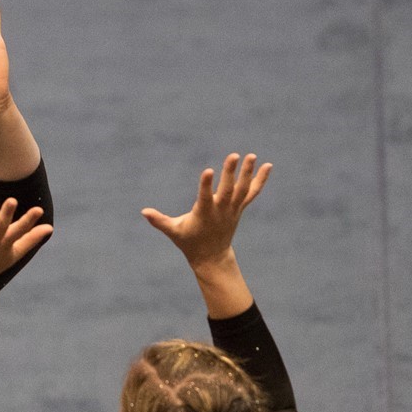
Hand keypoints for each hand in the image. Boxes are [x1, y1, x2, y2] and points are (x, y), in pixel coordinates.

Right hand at [141, 153, 271, 268]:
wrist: (212, 256)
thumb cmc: (189, 241)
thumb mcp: (173, 232)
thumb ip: (159, 221)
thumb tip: (143, 212)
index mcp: (204, 214)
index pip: (205, 197)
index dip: (206, 185)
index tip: (209, 171)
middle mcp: (220, 211)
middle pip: (227, 190)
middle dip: (231, 173)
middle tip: (234, 155)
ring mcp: (232, 209)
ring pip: (242, 189)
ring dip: (247, 172)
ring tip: (252, 155)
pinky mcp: (239, 208)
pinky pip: (251, 192)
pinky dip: (260, 180)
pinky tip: (268, 166)